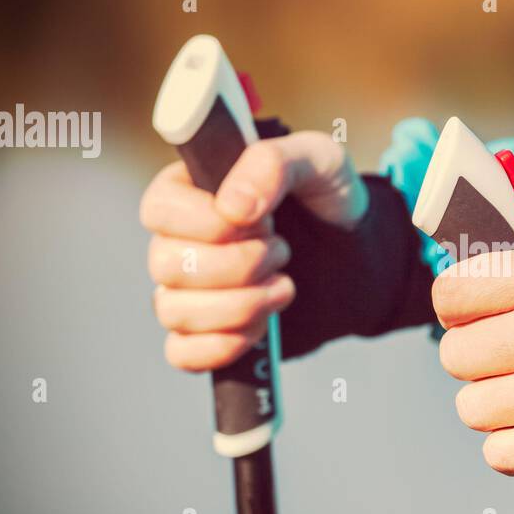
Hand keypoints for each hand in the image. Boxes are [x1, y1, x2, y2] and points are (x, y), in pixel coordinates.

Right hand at [140, 131, 367, 370]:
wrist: (355, 255)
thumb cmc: (327, 199)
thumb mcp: (317, 160)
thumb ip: (273, 164)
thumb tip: (232, 207)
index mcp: (191, 189)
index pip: (158, 209)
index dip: (208, 223)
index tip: (261, 220)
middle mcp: (178, 240)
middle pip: (166, 265)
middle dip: (237, 265)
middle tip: (282, 251)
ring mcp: (187, 290)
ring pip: (173, 312)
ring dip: (240, 305)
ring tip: (283, 286)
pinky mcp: (205, 332)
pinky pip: (182, 353)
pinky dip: (222, 346)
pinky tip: (260, 327)